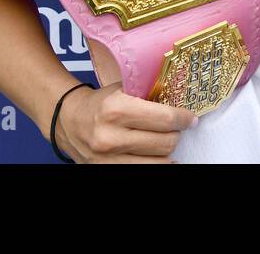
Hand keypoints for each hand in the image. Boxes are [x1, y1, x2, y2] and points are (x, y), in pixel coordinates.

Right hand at [55, 81, 196, 162]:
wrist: (68, 121)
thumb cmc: (101, 103)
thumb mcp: (123, 89)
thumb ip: (149, 94)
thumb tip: (183, 102)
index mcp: (116, 109)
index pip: (165, 119)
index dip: (184, 119)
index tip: (190, 118)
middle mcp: (110, 137)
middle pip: (165, 143)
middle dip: (176, 134)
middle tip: (177, 127)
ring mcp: (107, 159)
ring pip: (158, 162)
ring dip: (167, 151)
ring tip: (165, 140)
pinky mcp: (106, 171)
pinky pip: (144, 171)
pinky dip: (155, 164)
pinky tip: (157, 155)